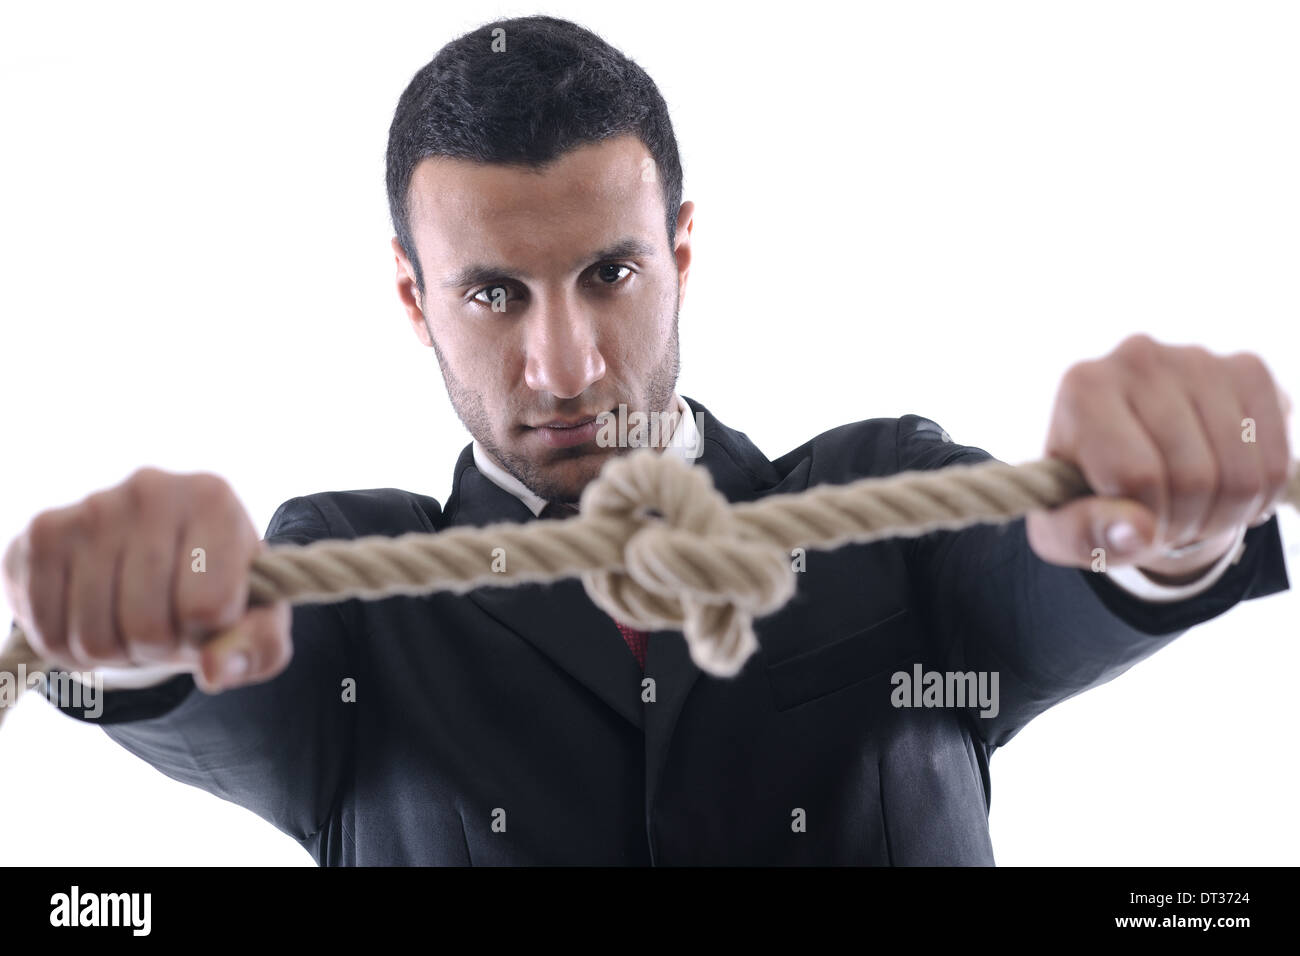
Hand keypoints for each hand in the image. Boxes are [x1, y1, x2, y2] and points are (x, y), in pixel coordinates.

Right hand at [2, 469, 290, 692]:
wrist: (151, 558)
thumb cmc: (217, 589)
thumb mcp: (258, 620)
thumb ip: (258, 647)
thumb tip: (213, 670)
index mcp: (214, 499)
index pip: (209, 607)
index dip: (208, 634)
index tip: (211, 615)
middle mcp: (152, 489)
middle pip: (148, 627)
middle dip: (160, 649)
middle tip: (167, 626)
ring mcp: (91, 508)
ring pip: (94, 638)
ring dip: (116, 653)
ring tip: (132, 622)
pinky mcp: (42, 535)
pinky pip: (48, 633)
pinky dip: (71, 649)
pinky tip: (94, 618)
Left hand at [1026, 334, 1292, 572]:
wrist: (1127, 458)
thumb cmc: (1086, 494)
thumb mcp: (1061, 527)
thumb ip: (1082, 534)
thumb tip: (1137, 532)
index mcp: (1083, 389)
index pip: (1137, 477)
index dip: (1143, 522)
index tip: (1129, 525)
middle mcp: (1138, 357)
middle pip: (1194, 478)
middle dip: (1184, 524)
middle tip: (1164, 523)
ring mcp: (1199, 358)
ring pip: (1241, 476)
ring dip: (1222, 515)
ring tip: (1190, 510)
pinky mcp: (1247, 371)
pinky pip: (1276, 462)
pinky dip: (1257, 497)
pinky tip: (1224, 491)